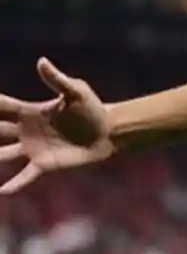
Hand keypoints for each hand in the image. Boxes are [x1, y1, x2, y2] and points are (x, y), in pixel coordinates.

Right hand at [0, 58, 115, 193]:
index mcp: (31, 112)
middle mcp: (26, 132)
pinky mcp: (44, 164)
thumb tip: (41, 61)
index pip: (2, 107)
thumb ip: (56, 79)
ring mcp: (33, 149)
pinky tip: (1, 192)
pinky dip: (13, 185)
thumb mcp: (75, 91)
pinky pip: (24, 177)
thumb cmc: (92, 109)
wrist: (108, 132)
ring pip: (3, 155)